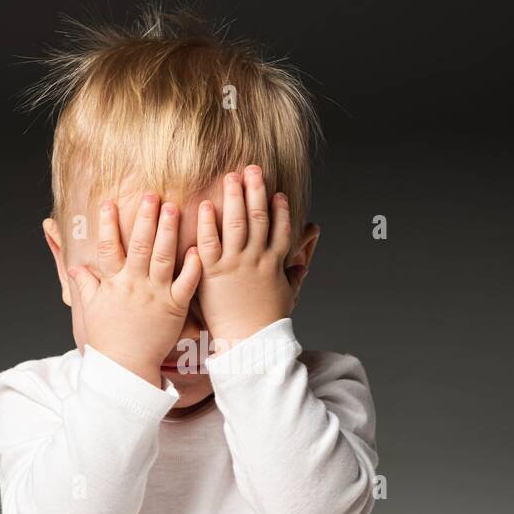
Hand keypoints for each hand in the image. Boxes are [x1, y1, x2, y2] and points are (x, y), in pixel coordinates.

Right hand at [68, 194, 201, 384]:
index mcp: (114, 283)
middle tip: (152, 195)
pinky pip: (186, 283)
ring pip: (164, 257)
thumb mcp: (91, 309)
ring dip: (169, 231)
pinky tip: (197, 246)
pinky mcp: (176, 307)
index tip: (109, 202)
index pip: (108, 248)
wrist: (127, 367)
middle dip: (145, 218)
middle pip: (140, 246)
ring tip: (174, 207)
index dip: (109, 225)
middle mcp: (135, 285)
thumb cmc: (108, 339)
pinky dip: (192, 266)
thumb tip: (74, 265)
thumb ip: (84, 283)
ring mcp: (157, 295)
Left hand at [195, 165, 294, 350]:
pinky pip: (210, 243)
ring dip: (234, 197)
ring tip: (232, 176)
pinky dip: (209, 223)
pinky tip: (207, 205)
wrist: (248, 344)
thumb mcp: (288, 292)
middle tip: (252, 169)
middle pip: (259, 218)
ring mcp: (235, 265)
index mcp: (274, 264)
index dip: (281, 210)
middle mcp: (256, 260)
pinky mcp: (213, 273)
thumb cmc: (265, 322)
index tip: (278, 193)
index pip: (281, 230)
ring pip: (237, 224)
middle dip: (256, 191)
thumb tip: (306, 255)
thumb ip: (296, 268)